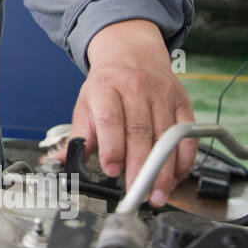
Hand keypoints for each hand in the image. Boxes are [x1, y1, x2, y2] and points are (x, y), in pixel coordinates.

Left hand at [72, 19, 195, 208]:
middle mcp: (136, 90)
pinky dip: (184, 159)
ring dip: (164, 170)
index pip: (110, 119)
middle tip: (138, 192)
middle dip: (140, 167)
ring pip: (166, 137)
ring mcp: (162, 95)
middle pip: (140, 132)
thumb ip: (77, 136)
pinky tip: (175, 177)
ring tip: (157, 194)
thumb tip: (60, 160)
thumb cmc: (107, 84)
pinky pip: (187, 134)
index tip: (111, 170)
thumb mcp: (86, 103)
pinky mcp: (182, 103)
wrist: (132, 53)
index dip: (112, 147)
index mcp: (106, 88)